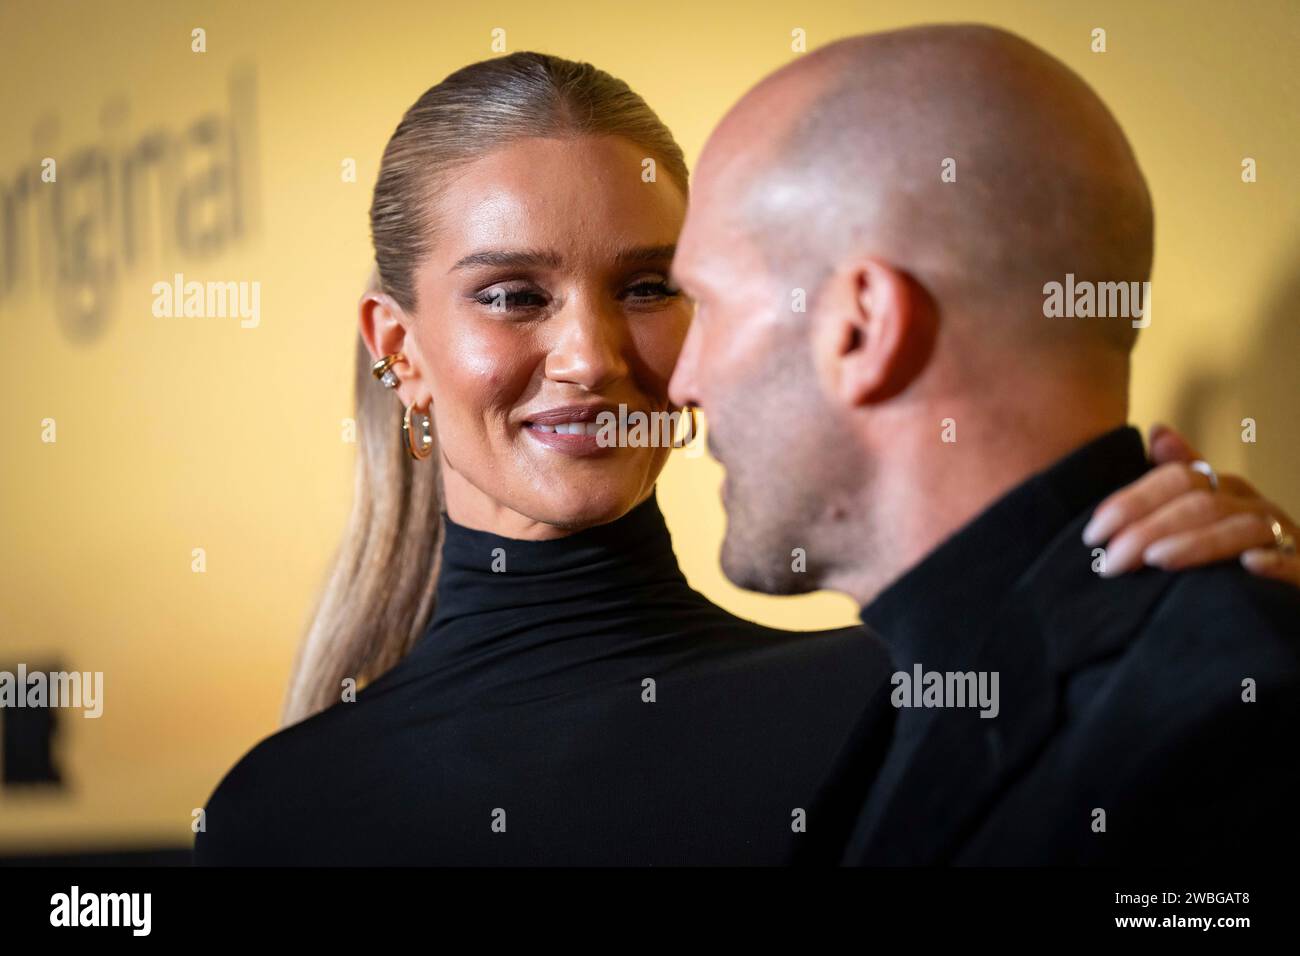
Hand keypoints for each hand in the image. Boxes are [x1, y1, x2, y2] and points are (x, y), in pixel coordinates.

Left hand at [1081, 424, 1298, 585]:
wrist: (1293, 588)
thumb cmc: (1239, 552)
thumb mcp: (1207, 515)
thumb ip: (1179, 477)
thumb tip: (1157, 430)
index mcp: (1226, 490)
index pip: (1175, 479)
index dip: (1130, 502)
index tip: (1093, 533)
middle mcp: (1255, 507)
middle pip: (1200, 504)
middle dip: (1149, 530)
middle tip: (1110, 562)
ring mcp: (1284, 537)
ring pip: (1240, 530)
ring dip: (1197, 544)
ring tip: (1156, 559)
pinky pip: (1295, 562)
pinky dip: (1274, 563)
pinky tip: (1249, 567)